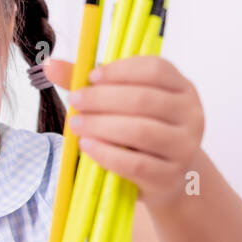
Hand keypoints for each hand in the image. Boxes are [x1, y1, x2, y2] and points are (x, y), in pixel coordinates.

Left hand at [43, 56, 203, 206]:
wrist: (165, 175)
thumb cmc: (139, 131)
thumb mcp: (121, 103)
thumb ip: (90, 83)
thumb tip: (50, 64)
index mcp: (182, 87)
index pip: (156, 69)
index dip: (121, 70)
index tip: (91, 77)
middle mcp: (191, 114)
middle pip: (144, 100)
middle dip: (103, 100)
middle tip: (75, 101)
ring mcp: (184, 147)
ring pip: (141, 131)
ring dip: (102, 126)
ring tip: (76, 124)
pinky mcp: (169, 176)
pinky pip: (135, 164)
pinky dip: (106, 153)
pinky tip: (87, 146)